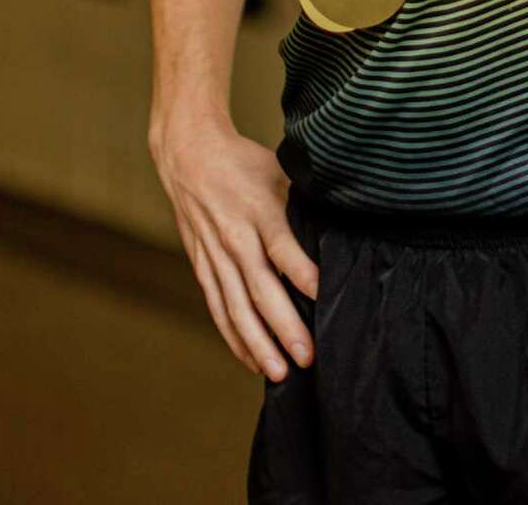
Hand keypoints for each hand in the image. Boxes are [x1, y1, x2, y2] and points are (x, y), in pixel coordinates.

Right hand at [149, 114, 319, 381]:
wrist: (188, 154)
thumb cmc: (242, 163)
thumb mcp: (279, 171)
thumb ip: (303, 205)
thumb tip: (340, 233)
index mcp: (259, 209)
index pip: (282, 246)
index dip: (302, 273)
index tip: (323, 297)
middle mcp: (235, 237)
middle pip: (260, 288)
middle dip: (284, 326)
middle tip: (307, 357)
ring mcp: (215, 255)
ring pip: (237, 307)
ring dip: (258, 343)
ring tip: (279, 373)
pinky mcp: (202, 266)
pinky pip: (219, 307)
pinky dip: (234, 337)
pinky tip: (251, 361)